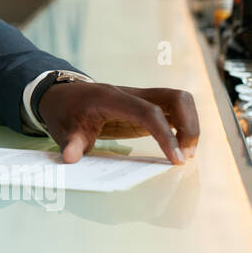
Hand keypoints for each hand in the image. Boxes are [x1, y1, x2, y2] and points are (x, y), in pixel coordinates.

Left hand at [36, 82, 199, 165]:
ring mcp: (142, 98)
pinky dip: (183, 126)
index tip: (176, 159)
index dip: (165, 135)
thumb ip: (70, 143)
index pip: (148, 112)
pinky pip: (174, 110)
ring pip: (180, 101)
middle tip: (184, 156)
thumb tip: (70, 158)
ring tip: (184, 154)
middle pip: (175, 98)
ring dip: (190, 125)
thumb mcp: (62, 129)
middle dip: (188, 126)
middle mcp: (132, 93)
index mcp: (112, 97)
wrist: (61, 95)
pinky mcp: (146, 106)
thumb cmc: (64, 112)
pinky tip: (180, 148)